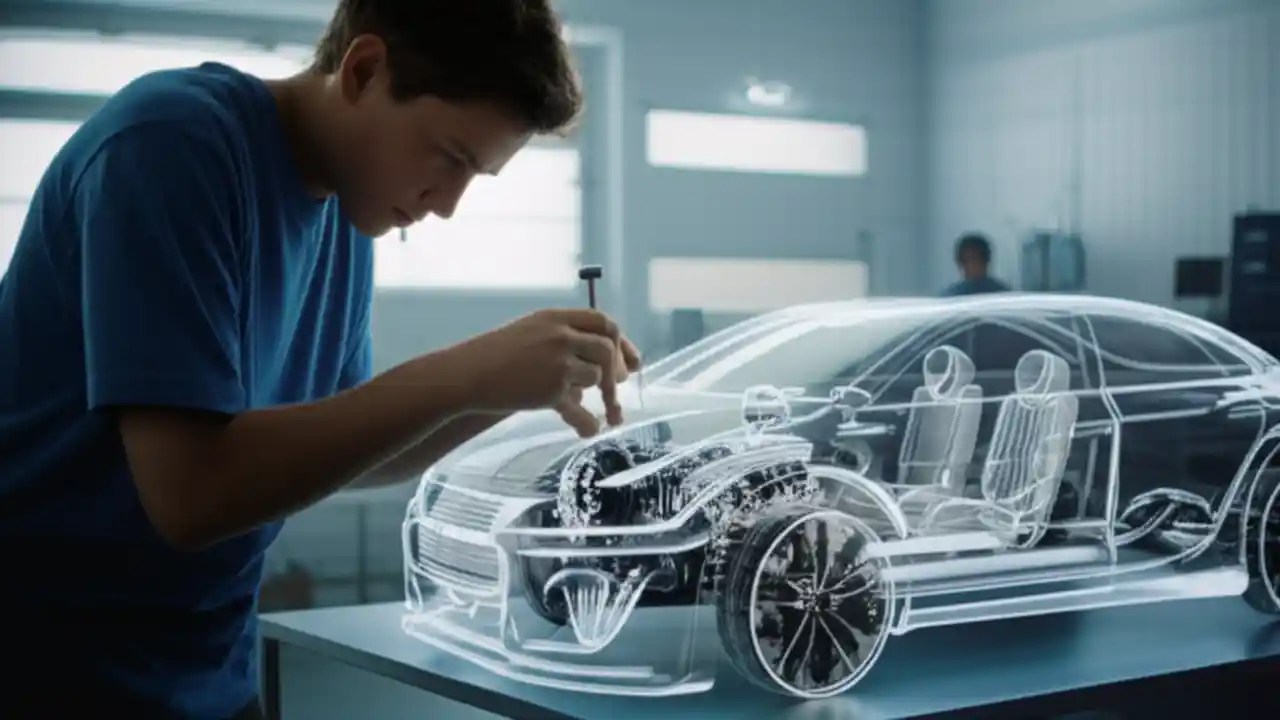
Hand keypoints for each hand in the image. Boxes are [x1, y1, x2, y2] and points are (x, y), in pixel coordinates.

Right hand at [451, 309, 639, 436]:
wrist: (465, 374)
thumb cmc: (494, 356)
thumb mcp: (530, 333)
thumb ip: (563, 339)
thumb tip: (599, 365)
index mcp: (555, 317)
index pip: (602, 322)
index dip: (621, 342)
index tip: (631, 360)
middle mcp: (560, 336)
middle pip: (607, 349)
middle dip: (617, 370)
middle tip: (616, 387)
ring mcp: (556, 363)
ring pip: (594, 377)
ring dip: (599, 395)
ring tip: (603, 412)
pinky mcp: (550, 391)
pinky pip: (582, 411)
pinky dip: (589, 423)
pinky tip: (590, 430)